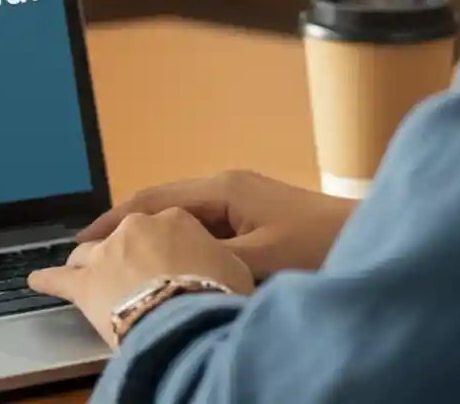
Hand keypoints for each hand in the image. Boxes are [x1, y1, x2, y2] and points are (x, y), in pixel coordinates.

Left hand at [28, 208, 253, 346]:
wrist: (187, 312)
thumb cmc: (217, 292)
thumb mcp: (235, 269)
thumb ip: (216, 262)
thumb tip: (214, 269)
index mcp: (175, 220)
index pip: (166, 229)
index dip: (166, 249)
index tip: (170, 264)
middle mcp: (135, 229)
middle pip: (123, 238)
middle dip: (124, 253)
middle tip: (130, 273)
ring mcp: (105, 253)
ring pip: (89, 253)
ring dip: (86, 262)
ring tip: (81, 270)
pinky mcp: (84, 283)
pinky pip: (59, 279)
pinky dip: (47, 279)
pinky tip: (35, 280)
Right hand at [78, 170, 356, 279]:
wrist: (376, 238)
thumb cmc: (326, 244)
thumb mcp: (263, 258)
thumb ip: (212, 262)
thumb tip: (168, 269)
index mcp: (224, 189)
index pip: (153, 199)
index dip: (115, 219)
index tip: (83, 240)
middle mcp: (228, 189)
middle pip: (162, 206)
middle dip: (126, 229)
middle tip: (92, 257)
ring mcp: (241, 203)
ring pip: (181, 221)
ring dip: (153, 239)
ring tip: (122, 264)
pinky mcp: (253, 221)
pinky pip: (203, 232)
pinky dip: (179, 247)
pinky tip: (170, 269)